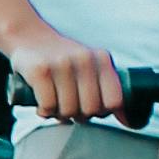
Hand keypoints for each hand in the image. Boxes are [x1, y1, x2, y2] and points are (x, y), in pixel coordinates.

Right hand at [5, 20, 121, 122]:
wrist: (28, 35)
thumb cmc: (63, 61)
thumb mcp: (91, 66)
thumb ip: (108, 89)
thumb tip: (130, 122)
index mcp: (102, 59)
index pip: (114, 101)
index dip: (103, 112)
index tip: (92, 109)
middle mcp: (84, 59)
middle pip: (91, 109)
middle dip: (80, 115)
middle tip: (70, 108)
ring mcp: (62, 64)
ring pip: (69, 110)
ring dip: (60, 114)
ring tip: (56, 104)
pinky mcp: (40, 70)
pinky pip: (48, 106)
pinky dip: (44, 111)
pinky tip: (42, 104)